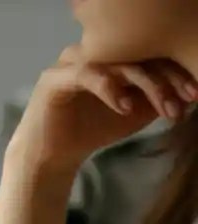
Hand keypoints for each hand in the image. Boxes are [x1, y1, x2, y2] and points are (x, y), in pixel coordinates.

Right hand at [9, 44, 197, 175]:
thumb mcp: (135, 113)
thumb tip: (189, 91)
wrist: (52, 157)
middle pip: (138, 55)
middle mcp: (92, 53)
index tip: (194, 94)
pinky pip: (87, 74)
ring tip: (162, 109)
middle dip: (166, 79)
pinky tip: (124, 107)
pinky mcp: (54, 78)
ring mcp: (71, 63)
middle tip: (183, 100)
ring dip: (146, 85)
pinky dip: (110, 89)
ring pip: (118, 63)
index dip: (176, 72)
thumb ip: (158, 98)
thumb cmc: (91, 131)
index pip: (149, 54)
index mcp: (112, 57)